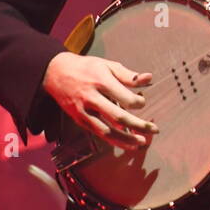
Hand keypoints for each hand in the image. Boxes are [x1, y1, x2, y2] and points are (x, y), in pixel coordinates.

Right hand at [42, 51, 158, 150]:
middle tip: (154, 130)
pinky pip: (98, 133)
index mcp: (100, 81)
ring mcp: (84, 110)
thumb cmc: (86, 68)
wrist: (55, 73)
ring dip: (126, 139)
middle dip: (138, 125)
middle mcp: (91, 97)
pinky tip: (127, 144)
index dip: (138, 103)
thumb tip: (148, 78)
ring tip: (142, 142)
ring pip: (107, 130)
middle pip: (118, 116)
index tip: (142, 103)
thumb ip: (128, 75)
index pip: (125, 97)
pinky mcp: (79, 119)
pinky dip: (114, 141)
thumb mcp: (107, 65)